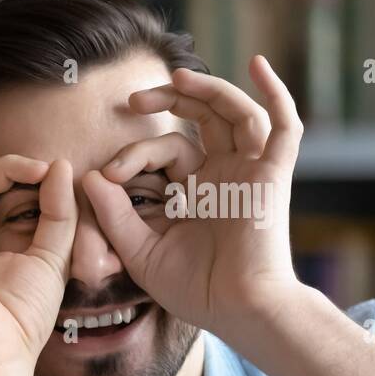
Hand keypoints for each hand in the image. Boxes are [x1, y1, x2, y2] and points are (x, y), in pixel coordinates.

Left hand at [82, 55, 303, 338]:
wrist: (235, 310)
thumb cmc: (191, 289)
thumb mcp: (139, 250)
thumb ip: (114, 215)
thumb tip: (90, 176)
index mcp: (193, 192)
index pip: (165, 151)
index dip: (133, 155)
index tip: (109, 176)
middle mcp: (223, 176)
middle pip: (202, 120)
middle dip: (169, 102)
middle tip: (133, 100)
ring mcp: (249, 172)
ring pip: (235, 114)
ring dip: (208, 91)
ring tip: (176, 78)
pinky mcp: (273, 175)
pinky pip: (284, 126)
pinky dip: (275, 93)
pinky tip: (256, 65)